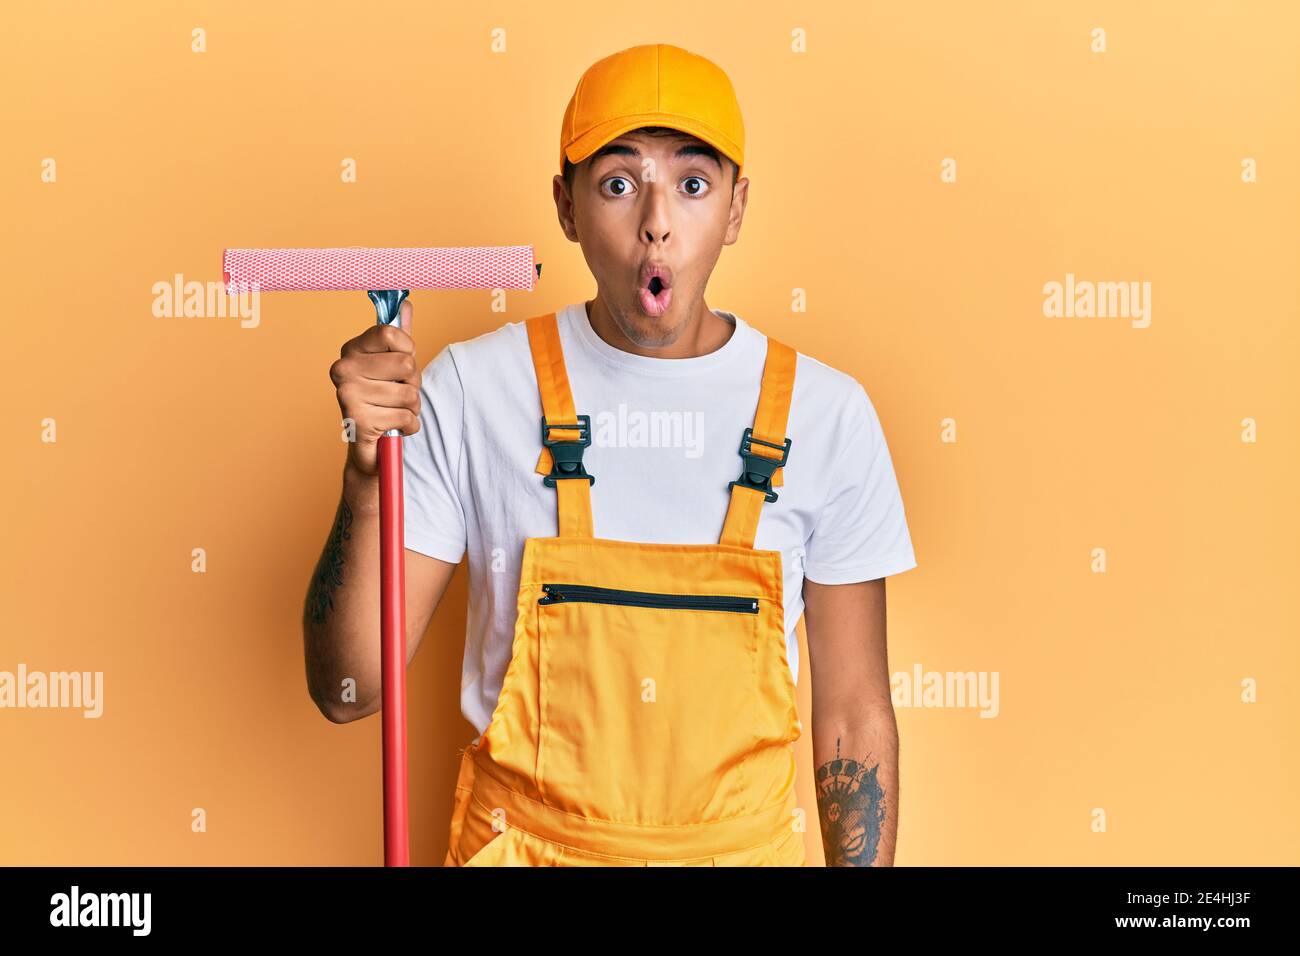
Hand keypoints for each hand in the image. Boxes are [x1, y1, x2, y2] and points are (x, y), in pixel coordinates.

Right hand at [330, 300, 418, 476]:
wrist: (368, 447)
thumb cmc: (383, 400)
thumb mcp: (392, 365)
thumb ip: (399, 336)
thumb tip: (406, 304)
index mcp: (351, 351)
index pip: (390, 333)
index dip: (408, 349)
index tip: (402, 361)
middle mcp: (343, 369)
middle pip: (406, 364)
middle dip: (413, 383)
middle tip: (398, 393)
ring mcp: (348, 395)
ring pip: (409, 394)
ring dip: (412, 407)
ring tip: (396, 411)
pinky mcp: (359, 421)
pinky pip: (406, 417)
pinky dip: (409, 425)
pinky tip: (394, 428)